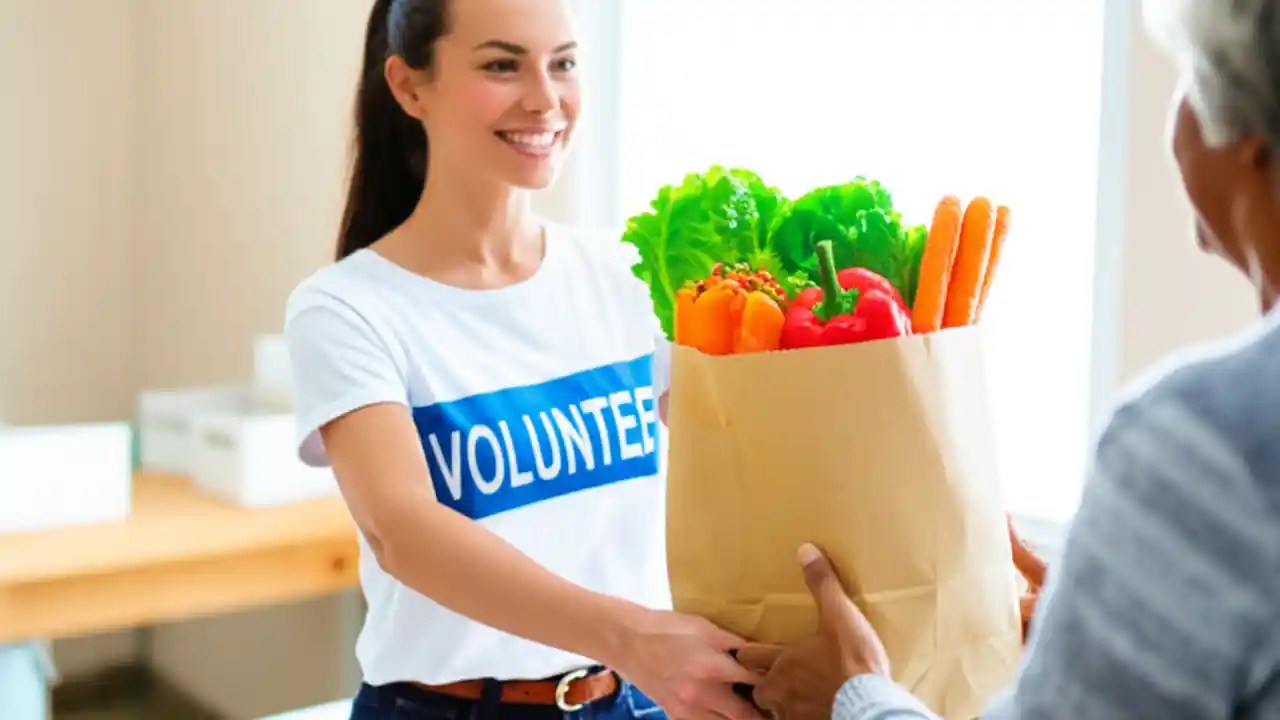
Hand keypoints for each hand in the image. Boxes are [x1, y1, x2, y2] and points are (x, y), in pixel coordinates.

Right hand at [612, 608, 763, 719]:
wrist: (628, 641)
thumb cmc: (667, 628)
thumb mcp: (705, 627)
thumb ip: (734, 642)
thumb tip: (760, 652)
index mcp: (712, 667)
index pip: (754, 682)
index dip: (771, 683)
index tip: (782, 682)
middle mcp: (702, 694)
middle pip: (744, 715)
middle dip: (761, 712)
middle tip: (774, 706)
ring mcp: (688, 709)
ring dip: (740, 718)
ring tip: (751, 709)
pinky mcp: (676, 715)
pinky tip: (723, 711)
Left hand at [738, 544, 890, 719]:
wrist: (869, 705)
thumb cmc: (851, 661)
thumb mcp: (839, 615)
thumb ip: (822, 583)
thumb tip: (805, 550)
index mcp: (783, 662)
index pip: (750, 658)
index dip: (749, 655)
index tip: (747, 653)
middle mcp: (781, 691)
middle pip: (760, 691)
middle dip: (765, 684)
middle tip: (777, 678)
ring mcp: (795, 714)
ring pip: (777, 711)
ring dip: (784, 704)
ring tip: (798, 697)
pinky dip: (805, 715)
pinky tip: (817, 710)